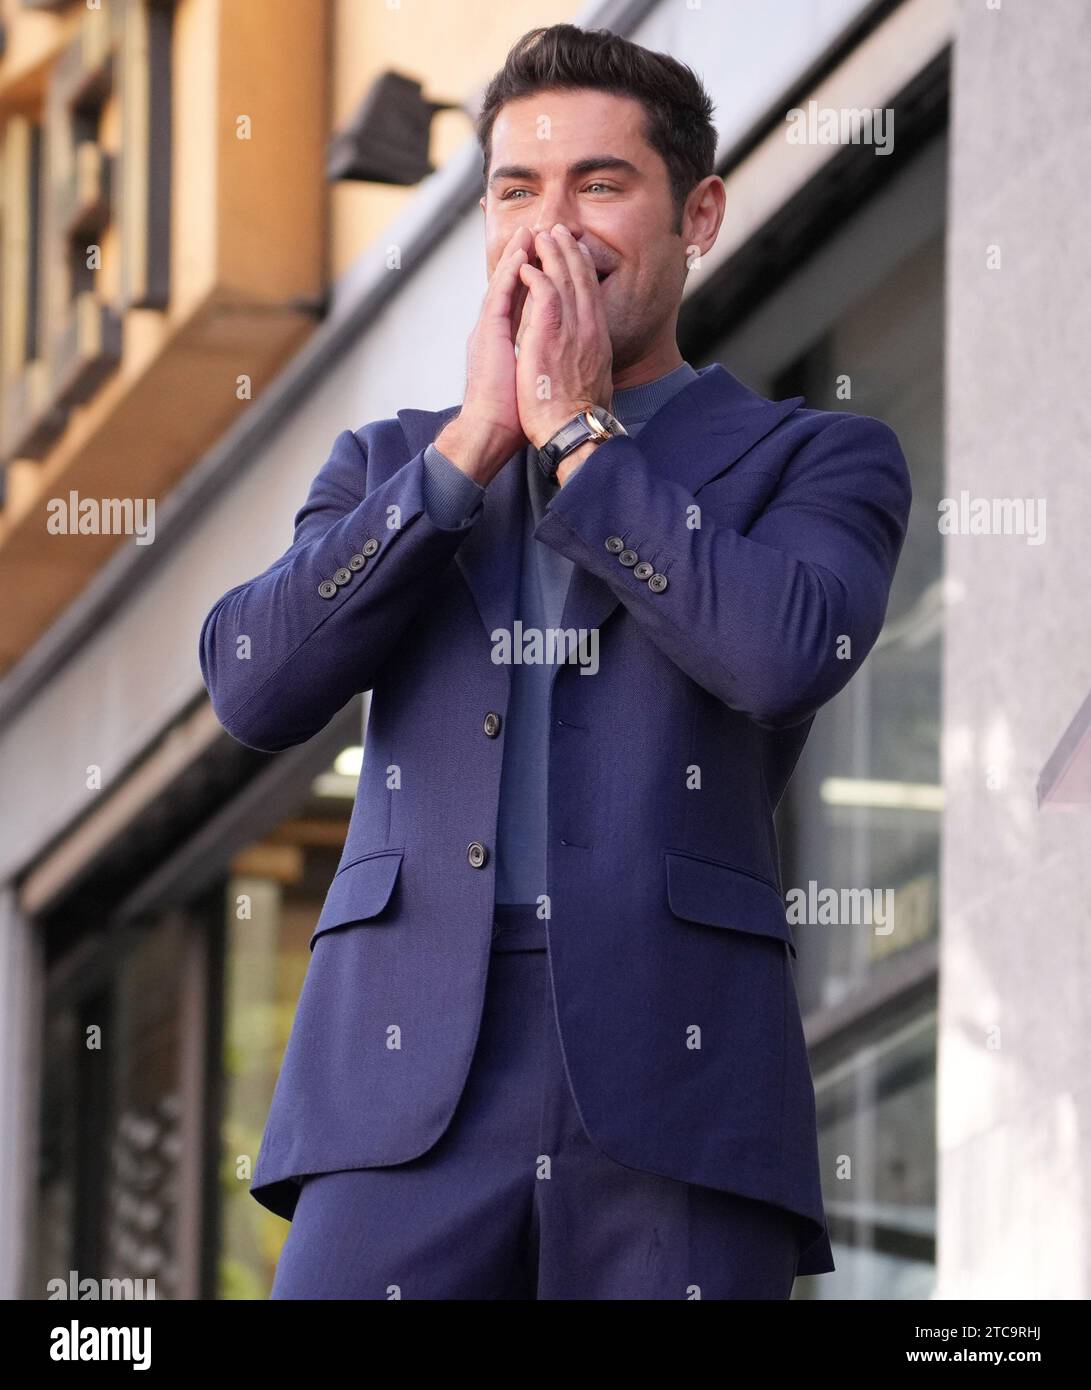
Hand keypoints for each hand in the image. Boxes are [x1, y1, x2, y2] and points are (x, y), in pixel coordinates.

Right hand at [441, 226, 534, 483]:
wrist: (493, 430)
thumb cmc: (518, 415)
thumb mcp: (533, 380)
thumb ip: (540, 362)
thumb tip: (558, 360)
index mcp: (509, 341)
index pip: (527, 302)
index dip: (540, 279)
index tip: (554, 259)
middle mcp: (497, 331)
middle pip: (517, 286)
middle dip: (530, 258)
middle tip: (543, 233)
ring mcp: (489, 330)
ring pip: (507, 282)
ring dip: (518, 255)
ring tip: (531, 231)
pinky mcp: (487, 333)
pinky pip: (502, 293)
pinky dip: (511, 271)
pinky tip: (522, 252)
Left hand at [515, 224, 613, 447]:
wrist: (570, 431)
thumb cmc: (576, 417)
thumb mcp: (593, 382)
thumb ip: (588, 363)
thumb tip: (589, 363)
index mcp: (597, 340)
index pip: (592, 294)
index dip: (583, 269)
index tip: (575, 252)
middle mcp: (589, 329)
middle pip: (582, 278)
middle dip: (569, 250)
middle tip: (558, 231)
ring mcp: (572, 329)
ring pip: (565, 278)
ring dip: (551, 253)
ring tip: (540, 235)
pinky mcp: (551, 334)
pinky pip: (546, 292)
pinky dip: (536, 275)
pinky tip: (526, 264)